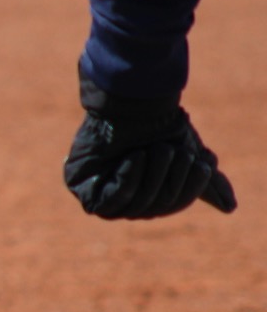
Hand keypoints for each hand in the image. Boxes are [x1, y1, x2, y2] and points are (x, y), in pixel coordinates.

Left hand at [64, 81, 235, 218]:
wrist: (136, 102)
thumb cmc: (161, 126)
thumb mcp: (192, 157)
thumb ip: (206, 182)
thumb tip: (229, 207)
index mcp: (148, 192)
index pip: (171, 205)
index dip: (188, 187)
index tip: (200, 162)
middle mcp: (124, 197)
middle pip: (154, 209)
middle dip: (170, 179)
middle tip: (170, 150)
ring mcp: (101, 195)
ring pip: (135, 207)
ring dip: (152, 177)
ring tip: (153, 150)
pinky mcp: (83, 190)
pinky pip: (109, 203)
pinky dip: (128, 180)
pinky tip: (134, 157)